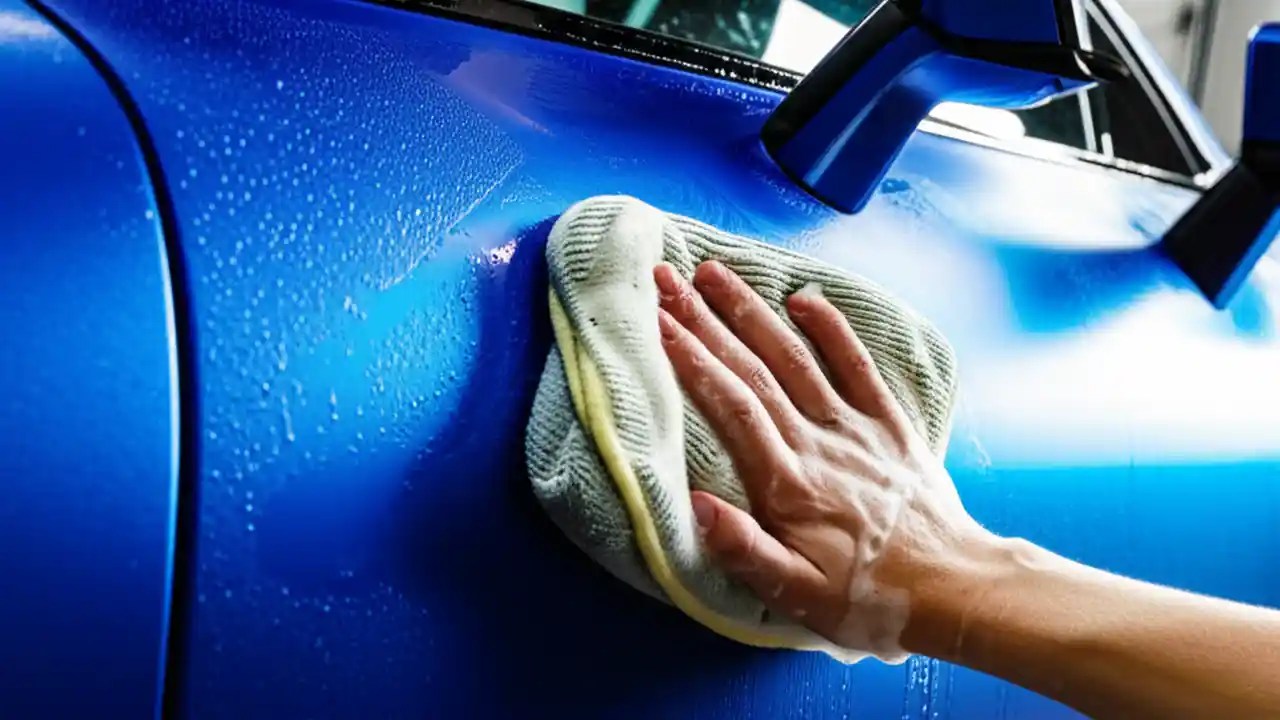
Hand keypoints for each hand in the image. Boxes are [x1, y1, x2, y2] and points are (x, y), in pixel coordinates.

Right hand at [654, 260, 990, 658]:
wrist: (953, 588)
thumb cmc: (867, 599)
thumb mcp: (797, 595)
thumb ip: (744, 549)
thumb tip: (695, 503)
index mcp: (788, 482)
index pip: (731, 405)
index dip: (692, 358)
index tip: (658, 320)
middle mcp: (819, 443)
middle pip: (753, 369)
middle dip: (705, 320)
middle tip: (667, 279)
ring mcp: (856, 428)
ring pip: (795, 356)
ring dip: (752, 311)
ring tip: (714, 273)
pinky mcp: (889, 424)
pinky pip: (857, 365)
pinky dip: (830, 328)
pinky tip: (802, 297)